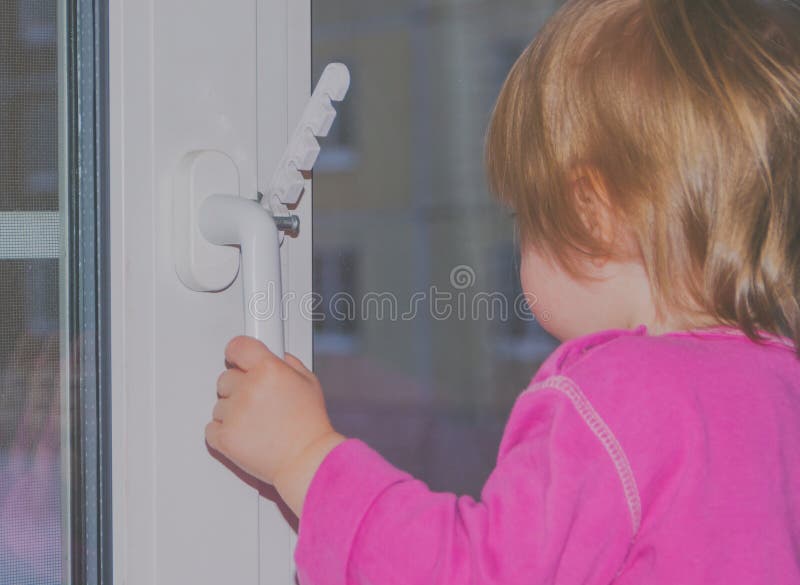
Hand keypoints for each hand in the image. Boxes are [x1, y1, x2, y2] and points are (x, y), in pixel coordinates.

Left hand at [205, 336, 343, 493]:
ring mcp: (235, 413)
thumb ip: (287, 363)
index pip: (238, 346)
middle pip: (225, 377)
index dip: (237, 353)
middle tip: (259, 401)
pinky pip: (212, 427)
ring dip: (233, 412)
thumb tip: (274, 356)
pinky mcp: (225, 437)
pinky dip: (225, 432)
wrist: (307, 460)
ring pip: (219, 404)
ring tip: (259, 423)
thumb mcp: (308, 382)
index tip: (237, 358)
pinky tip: (247, 434)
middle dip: (239, 387)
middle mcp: (250, 388)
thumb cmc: (310, 426)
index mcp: (269, 370)